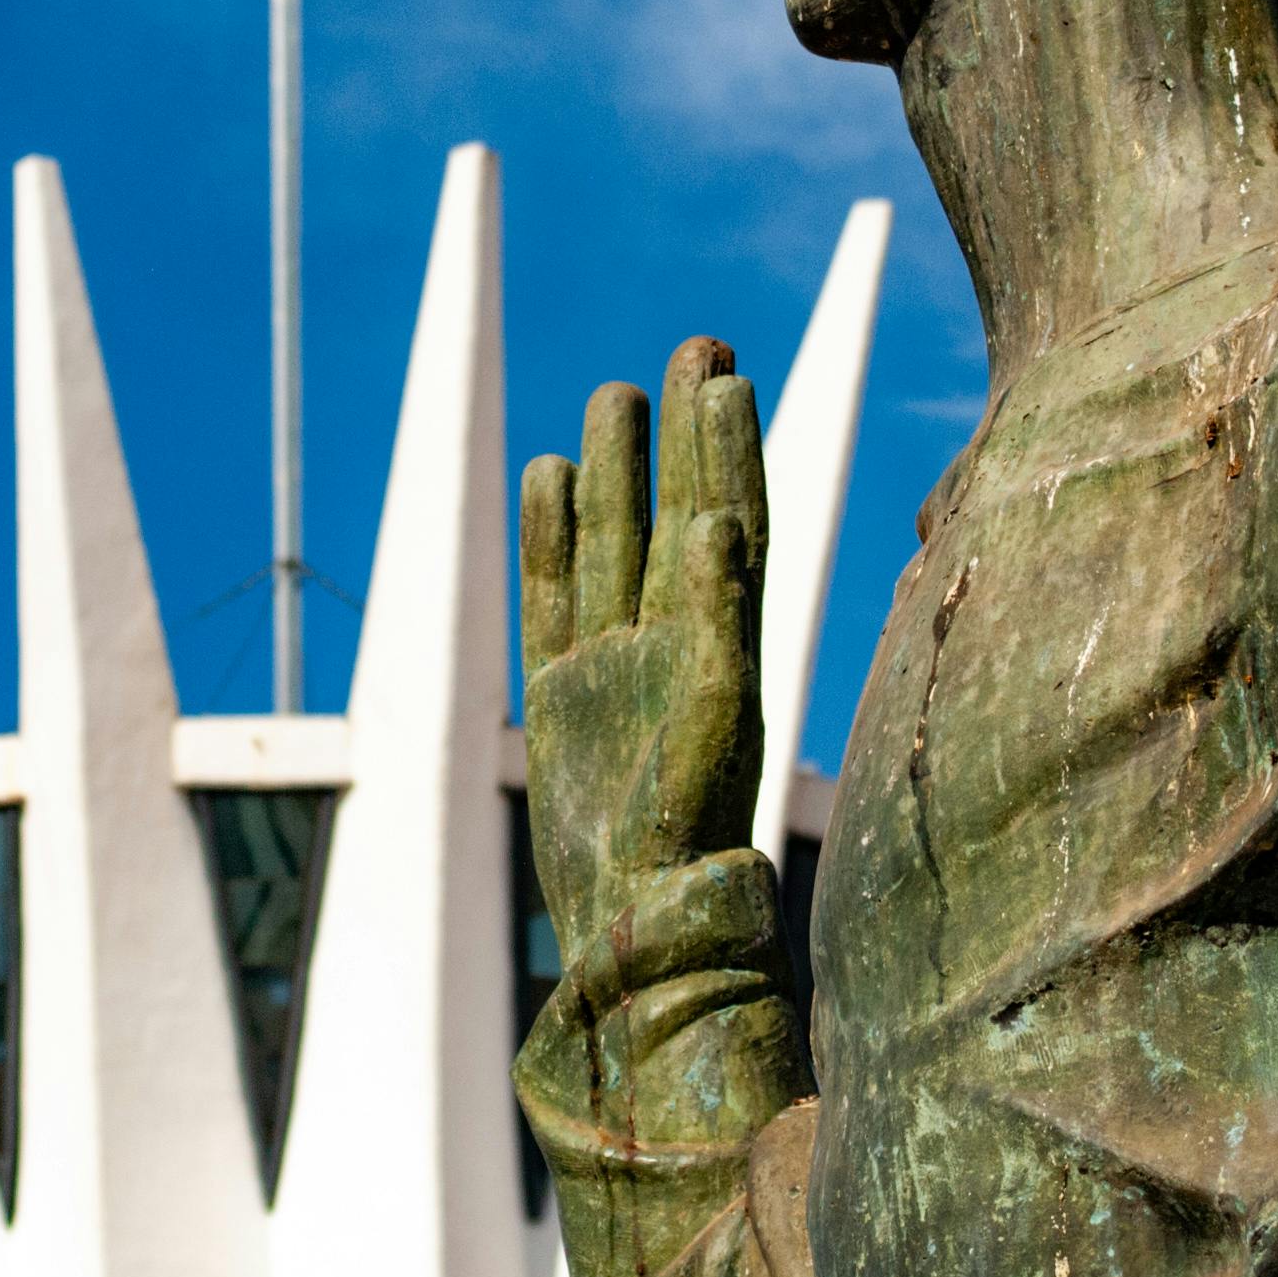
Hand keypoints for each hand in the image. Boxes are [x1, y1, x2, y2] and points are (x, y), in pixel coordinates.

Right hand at [519, 337, 769, 963]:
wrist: (634, 933)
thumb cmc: (690, 852)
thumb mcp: (715, 733)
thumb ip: (719, 629)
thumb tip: (723, 525)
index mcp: (726, 649)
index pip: (730, 526)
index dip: (730, 453)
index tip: (728, 377)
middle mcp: (674, 645)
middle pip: (678, 517)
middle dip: (686, 438)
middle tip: (698, 342)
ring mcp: (613, 667)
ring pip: (613, 545)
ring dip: (617, 472)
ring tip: (617, 393)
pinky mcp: (559, 696)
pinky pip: (552, 596)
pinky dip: (550, 536)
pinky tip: (547, 472)